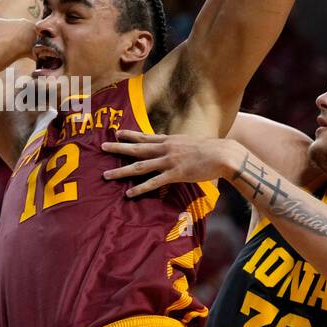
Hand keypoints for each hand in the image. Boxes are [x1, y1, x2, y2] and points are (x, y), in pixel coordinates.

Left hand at [101, 130, 243, 196]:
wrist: (224, 154)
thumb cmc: (211, 149)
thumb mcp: (191, 143)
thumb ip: (180, 146)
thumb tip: (175, 148)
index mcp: (170, 140)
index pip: (145, 136)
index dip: (129, 134)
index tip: (116, 133)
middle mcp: (165, 148)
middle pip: (137, 148)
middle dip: (118, 148)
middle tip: (101, 147)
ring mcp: (169, 161)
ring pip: (139, 166)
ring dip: (121, 171)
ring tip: (106, 175)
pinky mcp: (175, 174)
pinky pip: (153, 182)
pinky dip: (140, 188)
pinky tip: (129, 193)